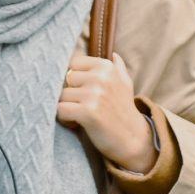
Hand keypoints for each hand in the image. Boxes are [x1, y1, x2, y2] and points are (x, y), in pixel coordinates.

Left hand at [57, 54, 153, 170]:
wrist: (134, 139)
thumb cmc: (124, 111)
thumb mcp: (126, 85)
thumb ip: (118, 68)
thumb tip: (113, 54)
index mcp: (107, 67)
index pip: (73, 64)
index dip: (75, 79)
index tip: (84, 91)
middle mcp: (101, 78)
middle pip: (65, 79)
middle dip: (70, 93)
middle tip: (82, 106)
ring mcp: (94, 94)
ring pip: (61, 95)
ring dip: (66, 107)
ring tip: (79, 116)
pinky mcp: (88, 112)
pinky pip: (60, 110)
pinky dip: (64, 118)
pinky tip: (76, 123)